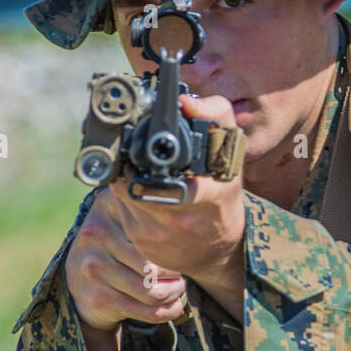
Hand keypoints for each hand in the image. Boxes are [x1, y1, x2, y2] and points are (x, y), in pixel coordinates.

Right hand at [65, 191, 189, 333]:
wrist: (79, 284)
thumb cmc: (118, 246)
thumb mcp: (126, 217)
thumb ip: (151, 208)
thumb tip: (200, 216)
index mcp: (109, 204)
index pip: (156, 225)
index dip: (178, 240)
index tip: (186, 246)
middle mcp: (97, 233)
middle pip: (158, 261)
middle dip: (179, 273)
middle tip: (184, 274)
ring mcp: (94, 266)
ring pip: (155, 290)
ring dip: (175, 293)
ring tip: (178, 288)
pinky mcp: (97, 296)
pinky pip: (146, 309)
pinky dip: (167, 311)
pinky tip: (172, 306)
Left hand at [106, 95, 247, 315]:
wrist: (217, 248)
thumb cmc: (223, 194)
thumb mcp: (231, 152)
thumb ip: (215, 116)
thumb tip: (183, 102)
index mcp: (208, 196)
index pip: (171, 177)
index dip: (149, 159)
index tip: (141, 140)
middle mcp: (179, 219)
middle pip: (134, 179)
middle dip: (131, 161)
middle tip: (136, 149)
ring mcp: (156, 234)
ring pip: (121, 192)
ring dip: (125, 175)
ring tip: (139, 168)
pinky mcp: (139, 242)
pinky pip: (119, 209)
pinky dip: (125, 194)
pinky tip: (141, 189)